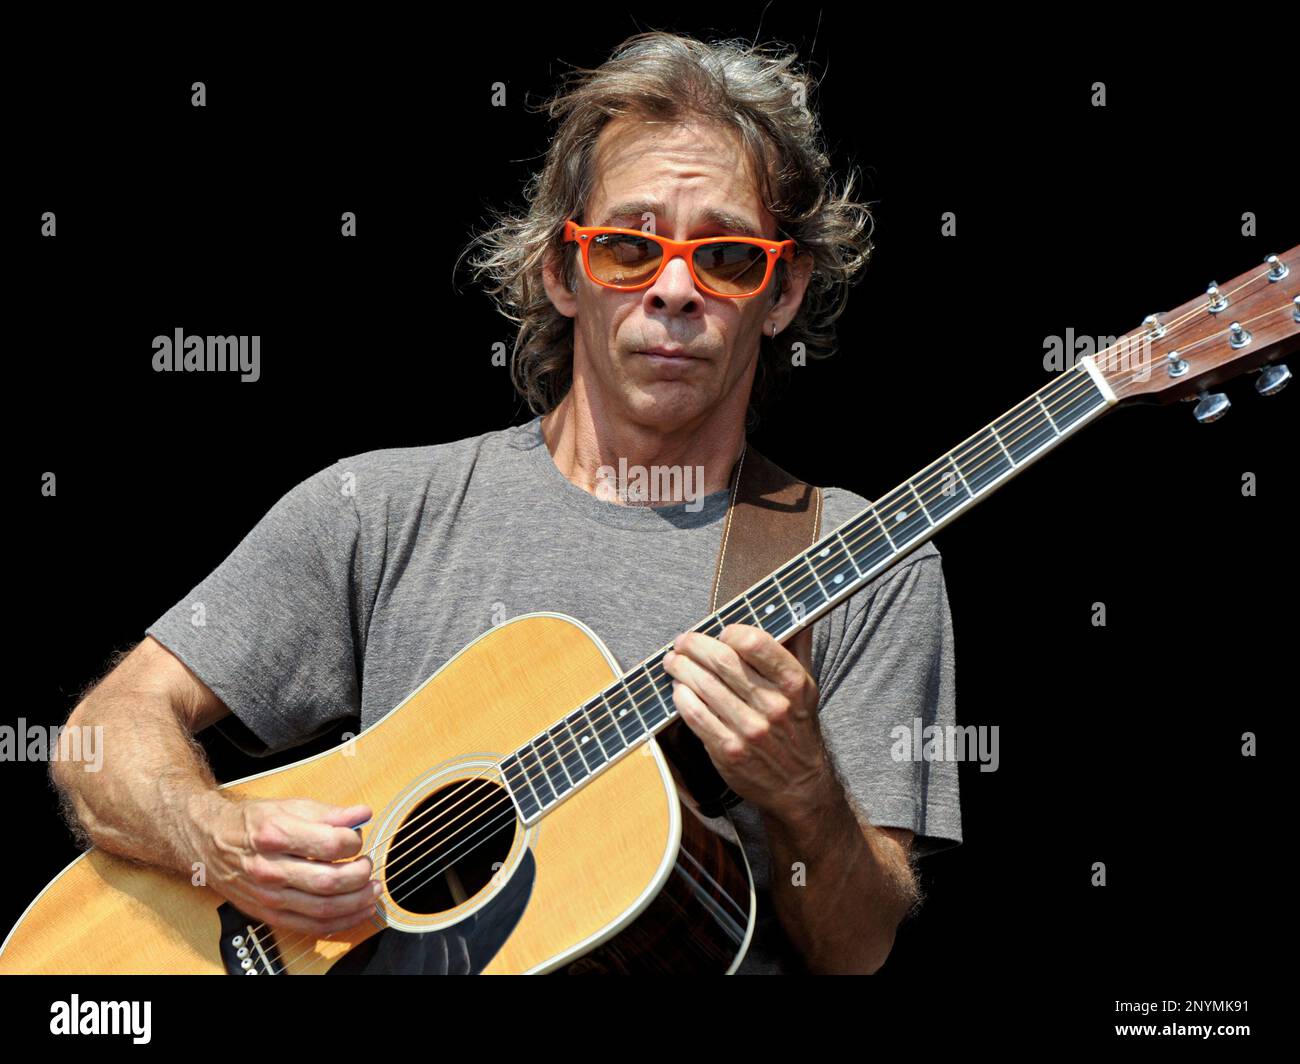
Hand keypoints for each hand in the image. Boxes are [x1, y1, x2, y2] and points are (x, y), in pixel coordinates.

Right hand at [194, 795, 379, 936]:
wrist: (209, 842)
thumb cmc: (252, 822)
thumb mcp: (290, 806)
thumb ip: (329, 813)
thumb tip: (363, 814)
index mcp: (275, 835)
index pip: (329, 844)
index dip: (354, 842)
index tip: (357, 839)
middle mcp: (269, 869)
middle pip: (328, 881)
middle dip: (360, 876)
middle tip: (369, 865)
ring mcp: (268, 896)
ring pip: (323, 908)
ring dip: (357, 902)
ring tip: (373, 889)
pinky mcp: (269, 915)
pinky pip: (310, 926)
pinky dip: (341, 921)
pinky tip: (358, 911)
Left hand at [662, 624, 831, 821]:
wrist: (800, 785)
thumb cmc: (798, 728)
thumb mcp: (808, 687)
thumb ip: (798, 647)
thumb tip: (793, 608)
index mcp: (795, 683)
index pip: (756, 642)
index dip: (730, 631)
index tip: (720, 632)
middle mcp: (773, 705)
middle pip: (722, 660)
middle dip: (694, 645)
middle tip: (682, 642)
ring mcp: (749, 729)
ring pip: (703, 686)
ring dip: (681, 668)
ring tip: (672, 661)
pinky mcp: (729, 750)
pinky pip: (695, 716)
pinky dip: (681, 698)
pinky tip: (678, 689)